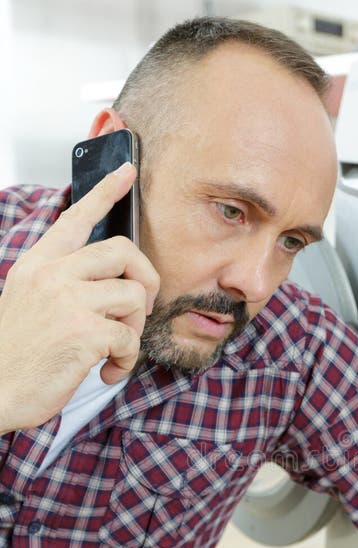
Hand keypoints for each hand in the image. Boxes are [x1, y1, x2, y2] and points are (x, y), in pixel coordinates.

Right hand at [0, 163, 159, 432]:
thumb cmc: (16, 356)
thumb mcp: (29, 303)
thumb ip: (60, 283)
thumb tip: (109, 281)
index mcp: (38, 266)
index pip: (75, 218)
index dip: (105, 192)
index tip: (127, 170)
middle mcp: (52, 275)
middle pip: (123, 250)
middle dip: (146, 280)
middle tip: (139, 309)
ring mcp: (68, 301)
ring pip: (133, 295)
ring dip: (134, 328)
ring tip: (115, 350)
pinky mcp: (84, 332)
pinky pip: (130, 337)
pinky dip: (126, 360)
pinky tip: (107, 371)